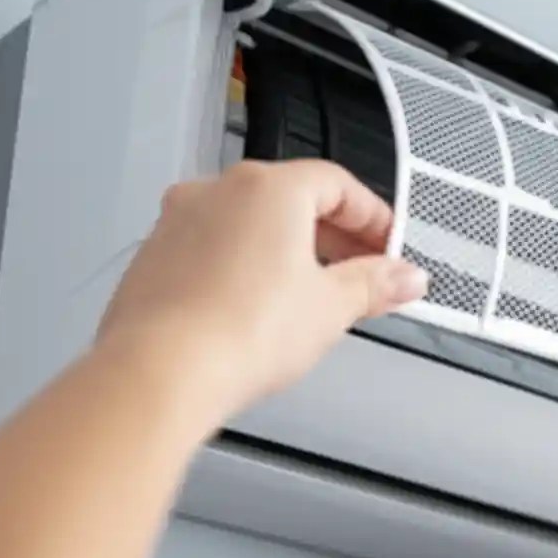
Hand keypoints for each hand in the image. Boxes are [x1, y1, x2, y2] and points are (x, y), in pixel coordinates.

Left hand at [96, 159, 427, 425]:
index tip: (389, 248)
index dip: (373, 218)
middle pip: (293, 201)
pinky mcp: (155, 259)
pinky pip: (215, 252)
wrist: (160, 373)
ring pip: (250, 227)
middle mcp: (217, 193)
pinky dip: (246, 270)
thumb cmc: (237, 331)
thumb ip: (374, 283)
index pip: (338, 185)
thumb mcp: (331, 307)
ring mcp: (179, 223)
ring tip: (314, 301)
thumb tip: (402, 277)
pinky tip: (262, 312)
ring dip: (288, 254)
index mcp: (268, 187)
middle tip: (363, 277)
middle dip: (335, 240)